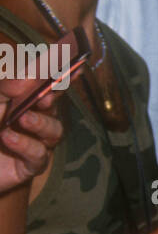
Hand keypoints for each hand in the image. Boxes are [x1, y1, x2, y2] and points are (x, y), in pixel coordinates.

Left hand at [0, 76, 63, 194]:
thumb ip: (6, 88)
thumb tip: (27, 78)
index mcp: (27, 101)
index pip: (50, 85)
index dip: (65, 75)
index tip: (74, 67)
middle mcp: (37, 120)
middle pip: (55, 107)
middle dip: (53, 99)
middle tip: (45, 95)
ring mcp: (37, 143)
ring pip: (55, 131)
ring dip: (41, 123)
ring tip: (23, 118)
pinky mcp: (31, 166)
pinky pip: (39, 155)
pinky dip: (25, 145)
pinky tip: (8, 137)